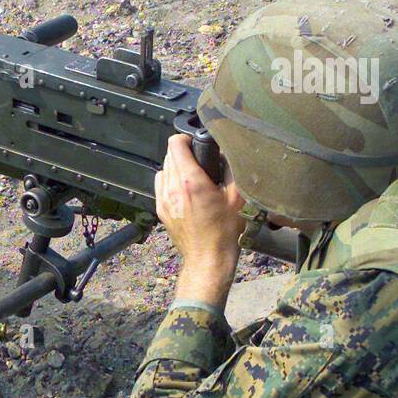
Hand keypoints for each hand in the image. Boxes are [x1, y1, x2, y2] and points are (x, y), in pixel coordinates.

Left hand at [155, 134, 245, 306]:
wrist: (208, 259)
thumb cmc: (225, 231)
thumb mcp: (237, 197)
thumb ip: (232, 170)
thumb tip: (226, 153)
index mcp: (191, 182)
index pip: (176, 145)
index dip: (187, 138)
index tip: (198, 143)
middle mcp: (173, 189)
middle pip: (170, 155)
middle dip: (184, 152)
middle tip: (201, 159)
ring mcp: (164, 200)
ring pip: (164, 169)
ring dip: (176, 166)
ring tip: (193, 174)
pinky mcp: (161, 210)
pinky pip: (160, 184)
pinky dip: (170, 180)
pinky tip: (184, 188)